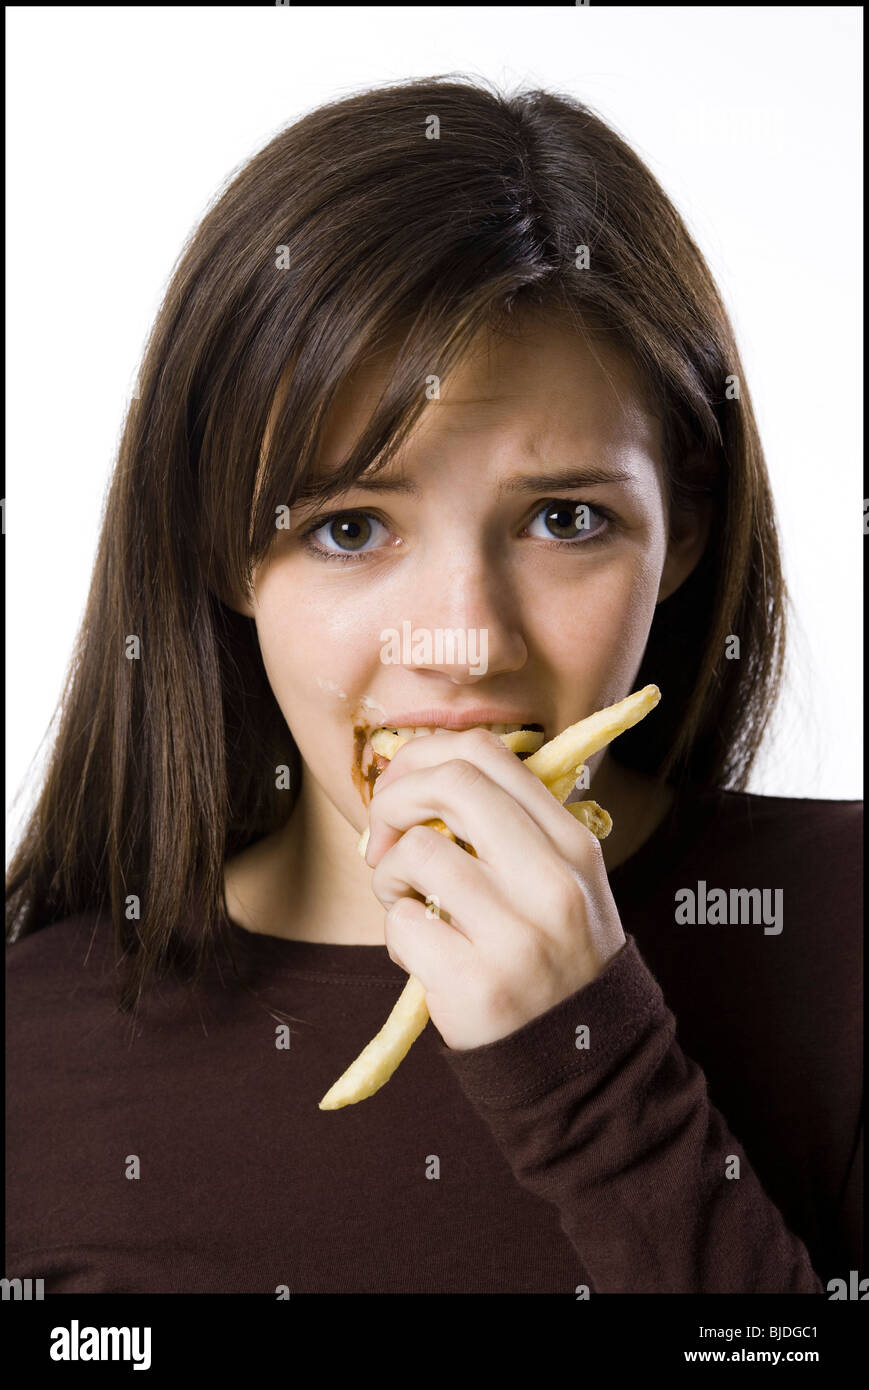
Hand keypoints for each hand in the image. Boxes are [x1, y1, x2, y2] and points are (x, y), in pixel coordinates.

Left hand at [364, 728, 626, 1049]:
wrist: (585, 1061)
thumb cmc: (555, 958)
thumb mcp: (562, 882)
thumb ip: (510, 828)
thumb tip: (418, 777)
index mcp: (572, 845)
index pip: (488, 753)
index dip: (425, 758)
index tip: (404, 791)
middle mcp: (552, 882)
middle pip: (450, 784)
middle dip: (394, 800)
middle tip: (383, 838)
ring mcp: (517, 935)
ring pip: (416, 852)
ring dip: (388, 874)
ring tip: (406, 901)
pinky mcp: (477, 984)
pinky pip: (403, 923)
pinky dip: (396, 931)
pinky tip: (421, 952)